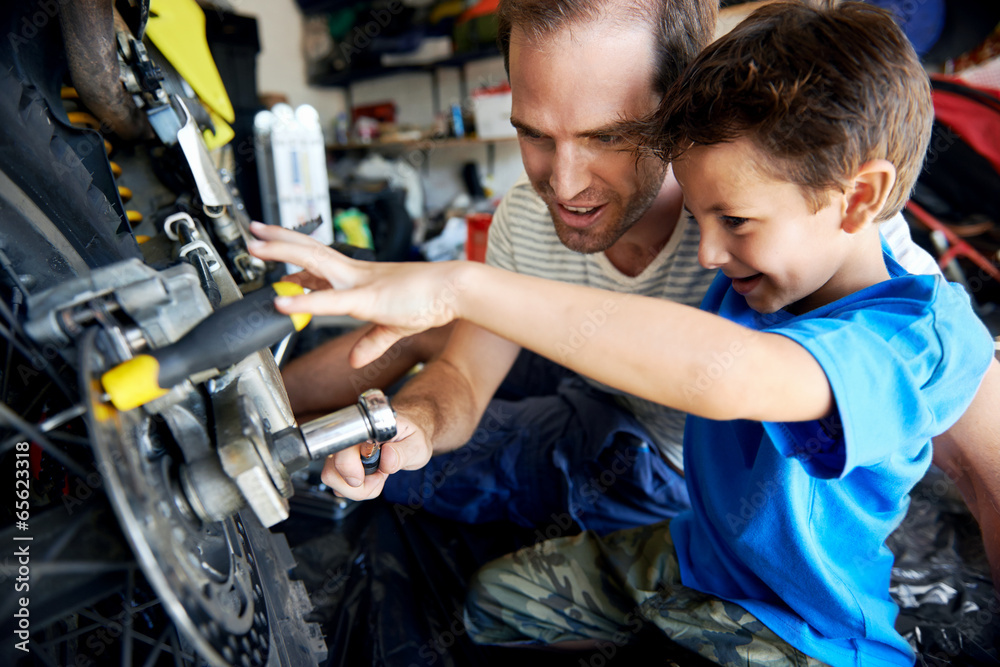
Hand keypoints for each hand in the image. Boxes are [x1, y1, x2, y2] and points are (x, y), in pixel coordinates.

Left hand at [248, 222, 469, 366]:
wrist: (454, 290)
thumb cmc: (429, 301)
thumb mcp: (394, 327)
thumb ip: (371, 343)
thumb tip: (356, 360)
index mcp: (360, 278)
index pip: (319, 262)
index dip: (294, 257)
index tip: (273, 252)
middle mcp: (355, 274)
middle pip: (309, 251)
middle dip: (279, 242)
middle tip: (252, 232)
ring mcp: (359, 283)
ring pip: (312, 261)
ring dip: (282, 253)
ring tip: (255, 247)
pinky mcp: (367, 299)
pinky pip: (329, 300)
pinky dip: (303, 301)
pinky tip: (282, 301)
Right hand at [319, 409, 432, 500]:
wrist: (410, 433)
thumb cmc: (412, 434)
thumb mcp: (417, 444)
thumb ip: (403, 452)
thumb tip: (387, 457)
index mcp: (367, 428)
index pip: (342, 447)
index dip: (348, 467)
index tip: (365, 477)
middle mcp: (349, 438)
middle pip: (332, 470)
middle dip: (356, 485)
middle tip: (380, 477)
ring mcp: (344, 452)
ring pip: (333, 480)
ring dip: (357, 489)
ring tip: (379, 476)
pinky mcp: (344, 465)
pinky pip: (340, 485)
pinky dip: (357, 490)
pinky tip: (373, 478)